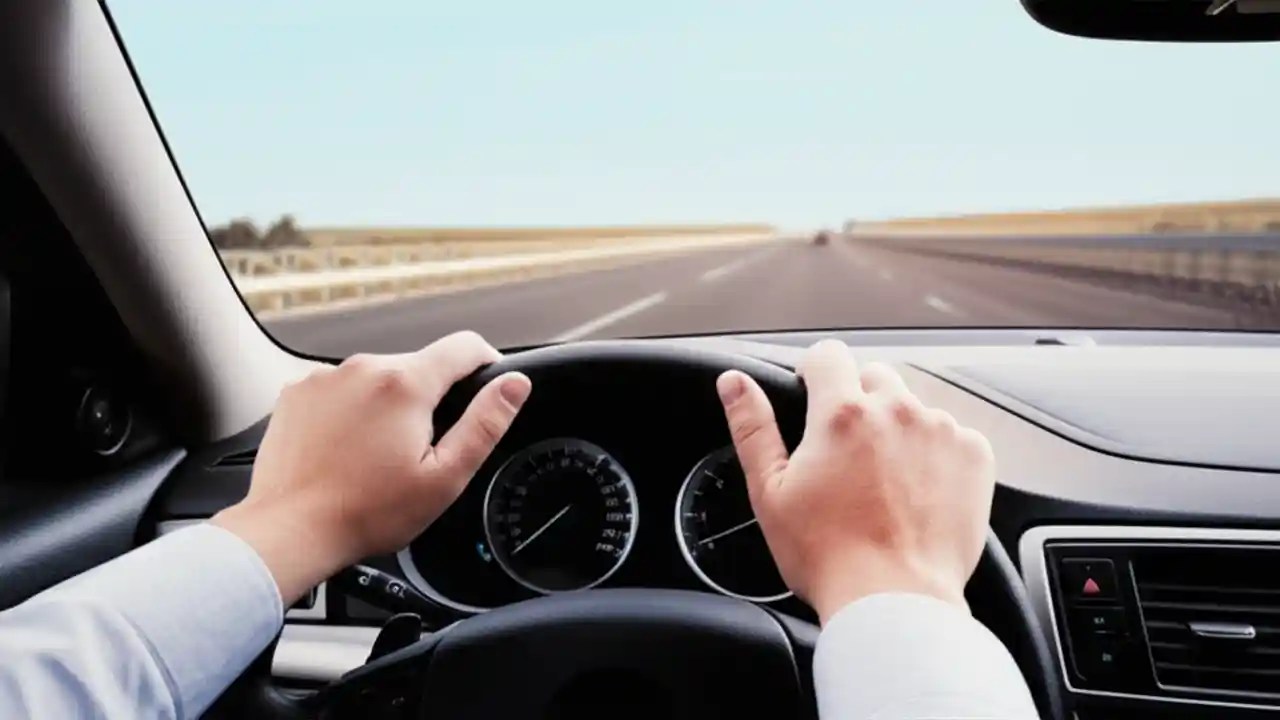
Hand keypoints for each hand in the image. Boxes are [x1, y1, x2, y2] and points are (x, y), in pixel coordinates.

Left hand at [213, 331, 530, 604]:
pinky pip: (340, 390)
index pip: (464, 346)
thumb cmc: (366, 512)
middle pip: (418, 367)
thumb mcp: (444, 477)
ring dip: (387, 406)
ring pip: (377, 379)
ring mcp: (325, 377)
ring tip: (375, 457)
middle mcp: (363, 367)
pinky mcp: (297, 392)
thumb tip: (514, 384)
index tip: (485, 387)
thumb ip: (485, 424)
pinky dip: (350, 411)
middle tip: (418, 452)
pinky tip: (345, 450)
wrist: (287, 530)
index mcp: (405, 383)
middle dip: (428, 400)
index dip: (486, 363)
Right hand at [716, 340, 993, 623]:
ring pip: (913, 407)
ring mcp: (941, 431)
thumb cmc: (828, 555)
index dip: (814, 372)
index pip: (827, 354)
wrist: (895, 602)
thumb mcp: (770, 492)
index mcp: (842, 413)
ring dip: (898, 429)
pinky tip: (917, 492)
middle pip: (873, 377)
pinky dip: (935, 455)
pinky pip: (952, 436)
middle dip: (857, 402)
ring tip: (884, 481)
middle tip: (846, 454)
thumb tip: (733, 383)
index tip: (812, 397)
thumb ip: (751, 427)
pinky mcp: (974, 456)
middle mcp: (897, 410)